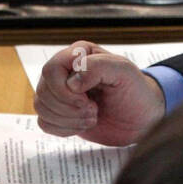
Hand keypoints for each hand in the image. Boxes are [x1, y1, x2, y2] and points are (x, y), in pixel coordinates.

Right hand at [34, 42, 165, 145]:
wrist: (141, 118)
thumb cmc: (136, 91)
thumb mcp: (124, 72)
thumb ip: (98, 66)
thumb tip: (71, 82)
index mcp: (79, 54)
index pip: (51, 69)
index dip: (65, 90)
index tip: (88, 99)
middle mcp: (65, 70)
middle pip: (43, 91)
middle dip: (69, 107)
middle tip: (94, 110)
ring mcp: (60, 92)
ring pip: (41, 107)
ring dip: (68, 119)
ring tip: (93, 117)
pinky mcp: (60, 113)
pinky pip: (44, 122)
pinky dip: (64, 128)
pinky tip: (83, 124)